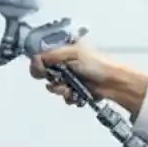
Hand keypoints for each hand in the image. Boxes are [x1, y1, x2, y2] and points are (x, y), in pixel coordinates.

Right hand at [28, 41, 147, 115]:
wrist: (113, 82)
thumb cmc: (96, 64)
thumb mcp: (72, 53)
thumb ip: (51, 55)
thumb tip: (34, 60)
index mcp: (63, 49)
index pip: (41, 55)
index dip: (38, 64)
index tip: (41, 70)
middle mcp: (64, 63)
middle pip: (44, 73)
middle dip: (51, 79)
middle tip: (59, 80)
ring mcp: (69, 77)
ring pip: (53, 86)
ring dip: (61, 90)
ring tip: (71, 89)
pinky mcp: (74, 90)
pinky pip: (63, 96)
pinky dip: (69, 97)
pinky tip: (76, 96)